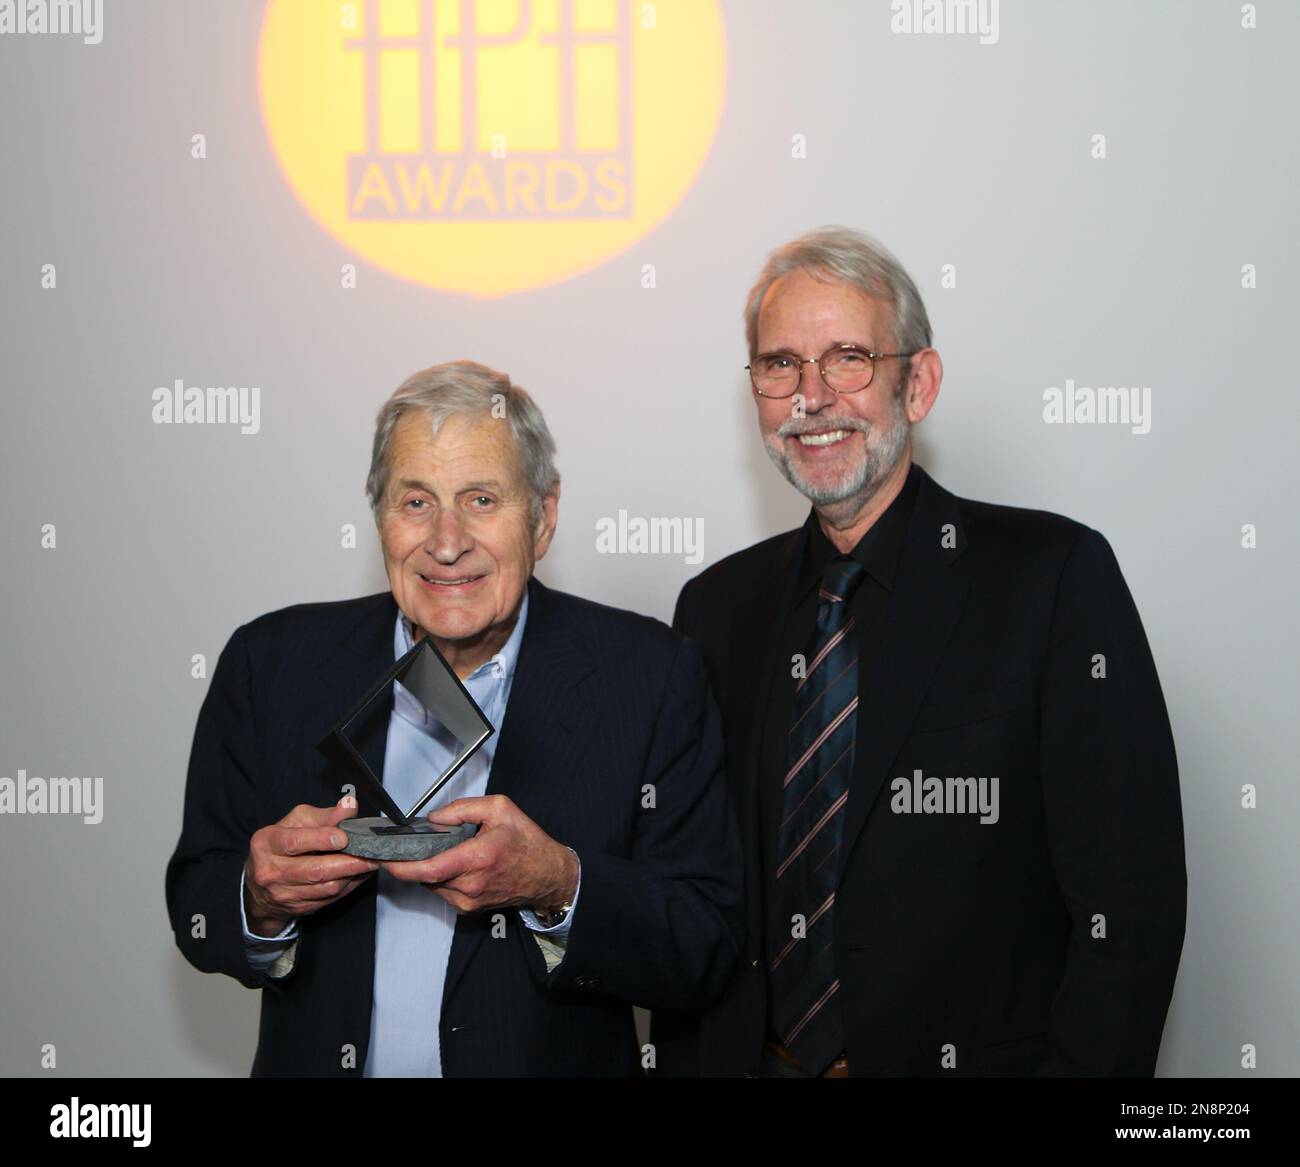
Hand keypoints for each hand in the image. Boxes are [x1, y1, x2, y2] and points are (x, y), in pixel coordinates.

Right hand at [243, 795, 378, 935]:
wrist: (262, 884)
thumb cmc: (282, 844)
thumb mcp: (297, 821)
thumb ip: (325, 815)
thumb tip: (349, 806)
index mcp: (267, 843)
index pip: (294, 842)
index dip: (321, 839)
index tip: (344, 837)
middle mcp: (271, 871)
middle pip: (314, 871)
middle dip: (346, 862)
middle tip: (370, 854)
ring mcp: (284, 894)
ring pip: (326, 887)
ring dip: (352, 875)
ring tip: (371, 862)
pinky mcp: (299, 908)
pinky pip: (330, 898)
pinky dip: (349, 886)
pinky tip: (359, 874)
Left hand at [380, 795, 578, 915]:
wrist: (548, 875)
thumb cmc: (527, 842)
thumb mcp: (500, 808)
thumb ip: (463, 808)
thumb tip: (434, 818)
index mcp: (477, 858)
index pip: (428, 869)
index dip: (400, 866)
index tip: (382, 858)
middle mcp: (470, 884)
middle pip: (424, 877)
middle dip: (409, 862)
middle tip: (400, 846)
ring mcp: (469, 900)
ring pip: (431, 885)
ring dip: (425, 869)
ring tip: (431, 851)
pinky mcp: (468, 908)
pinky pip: (442, 891)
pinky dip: (438, 877)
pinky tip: (448, 863)